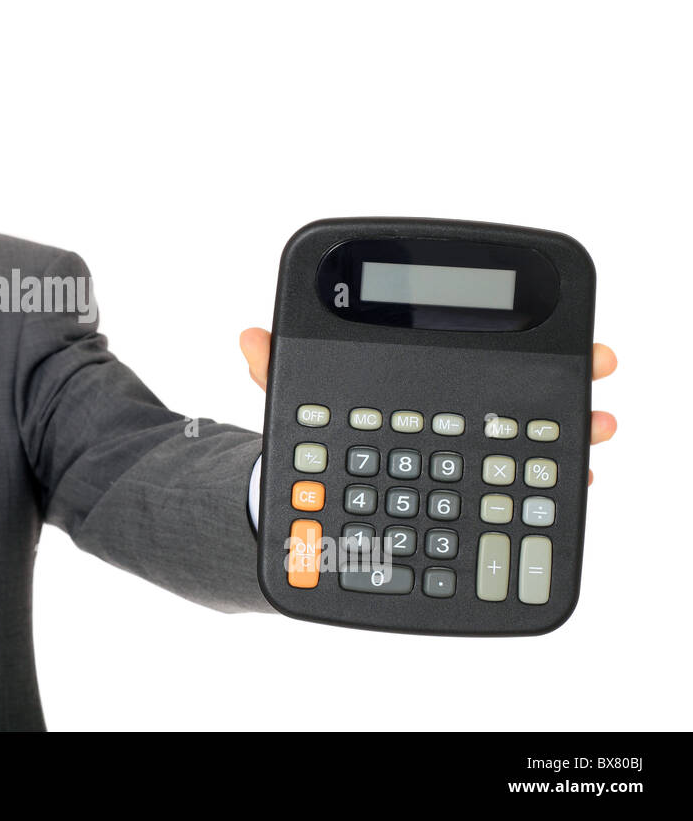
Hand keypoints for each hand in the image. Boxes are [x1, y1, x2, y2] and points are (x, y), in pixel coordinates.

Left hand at [239, 328, 617, 486]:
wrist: (315, 508)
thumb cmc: (320, 447)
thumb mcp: (299, 412)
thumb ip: (280, 377)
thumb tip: (249, 338)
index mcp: (419, 386)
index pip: (476, 352)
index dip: (524, 340)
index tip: (569, 338)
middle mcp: (453, 417)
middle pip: (516, 392)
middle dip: (564, 377)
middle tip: (598, 368)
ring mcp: (466, 462)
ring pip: (526, 442)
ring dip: (569, 430)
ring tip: (597, 426)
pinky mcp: (469, 505)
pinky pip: (510, 494)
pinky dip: (544, 488)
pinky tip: (575, 480)